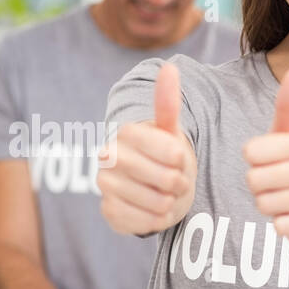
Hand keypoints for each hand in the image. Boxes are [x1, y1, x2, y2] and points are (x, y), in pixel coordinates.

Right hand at [97, 62, 194, 235]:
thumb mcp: (170, 130)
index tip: (179, 159)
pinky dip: (159, 219)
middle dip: (179, 182)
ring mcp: (105, 185)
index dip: (183, 160)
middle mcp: (107, 156)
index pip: (172, 151)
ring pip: (159, 202)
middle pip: (167, 179)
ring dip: (171, 202)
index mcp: (125, 132)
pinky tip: (154, 209)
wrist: (150, 188)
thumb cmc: (163, 156)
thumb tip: (169, 67)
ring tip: (166, 194)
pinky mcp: (108, 212)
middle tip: (176, 180)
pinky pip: (148, 222)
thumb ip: (168, 101)